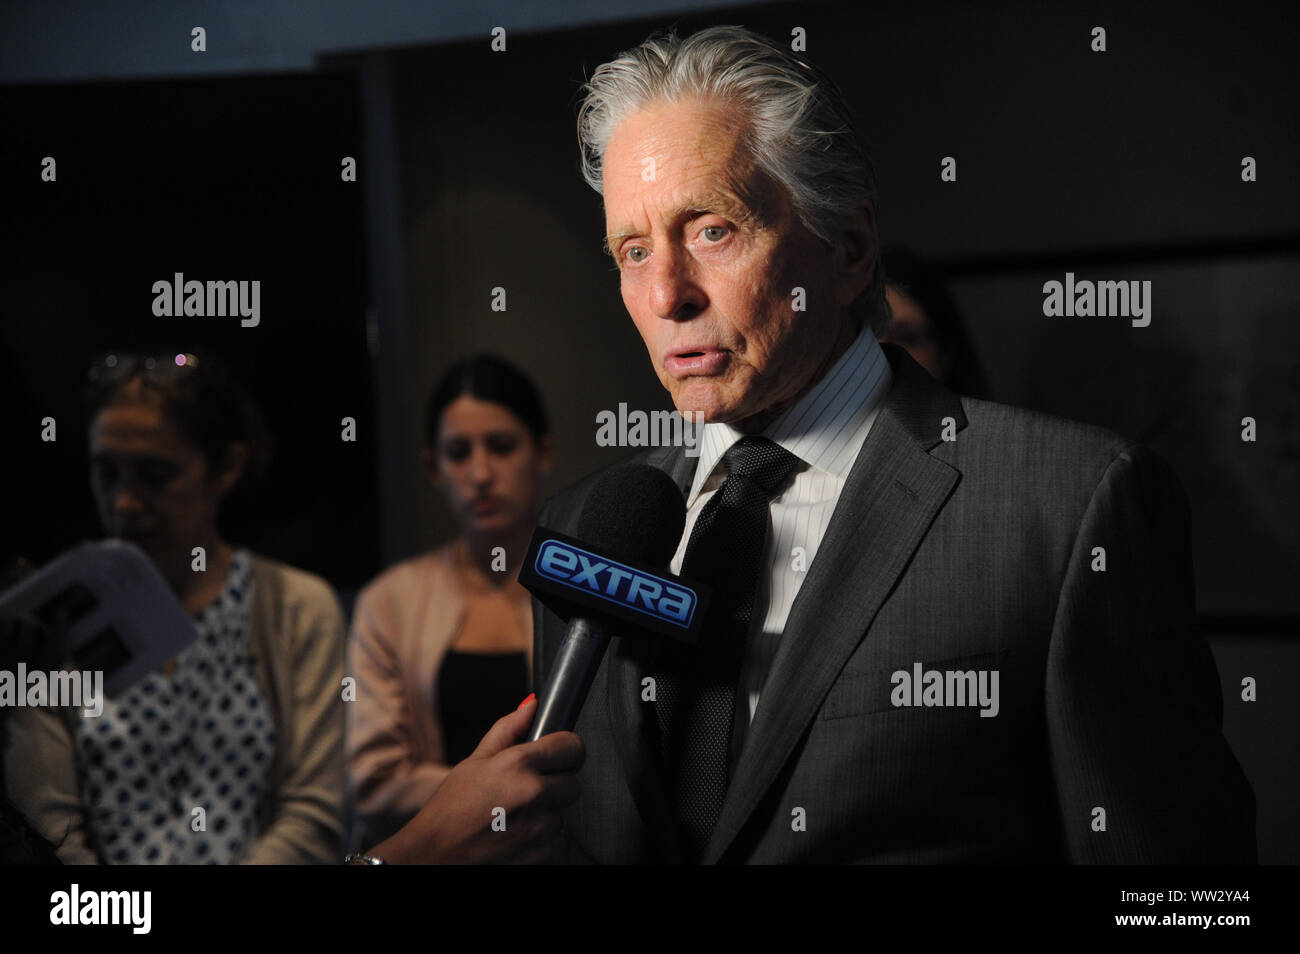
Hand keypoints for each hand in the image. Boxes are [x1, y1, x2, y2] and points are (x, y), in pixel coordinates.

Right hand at [367, 697, 583, 863]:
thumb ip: (509, 729)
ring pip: (562, 813)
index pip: (572, 747)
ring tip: (514, 813)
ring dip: (546, 812)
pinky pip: (554, 839)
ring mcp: (538, 828)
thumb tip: (532, 705)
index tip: (559, 754)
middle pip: (573, 783)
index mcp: (518, 765)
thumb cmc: (451, 807)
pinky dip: (539, 837)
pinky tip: (514, 832)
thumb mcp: (476, 760)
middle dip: (556, 783)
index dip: (566, 749)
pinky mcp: (540, 854)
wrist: (437, 852)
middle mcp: (533, 794)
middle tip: (528, 788)